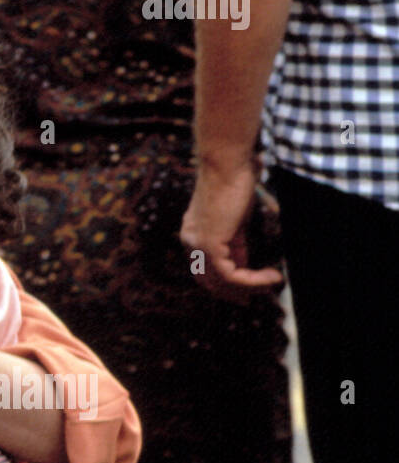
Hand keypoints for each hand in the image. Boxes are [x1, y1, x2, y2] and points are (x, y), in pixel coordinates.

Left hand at [180, 158, 283, 296]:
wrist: (227, 164)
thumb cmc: (235, 182)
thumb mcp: (235, 219)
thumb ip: (235, 241)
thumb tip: (243, 262)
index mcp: (193, 233)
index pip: (206, 269)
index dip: (228, 283)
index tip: (252, 288)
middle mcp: (190, 240)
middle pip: (208, 281)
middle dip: (234, 293)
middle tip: (257, 298)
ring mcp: (197, 243)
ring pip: (220, 282)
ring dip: (249, 288)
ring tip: (272, 283)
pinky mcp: (209, 244)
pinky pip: (230, 275)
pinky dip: (252, 280)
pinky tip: (272, 276)